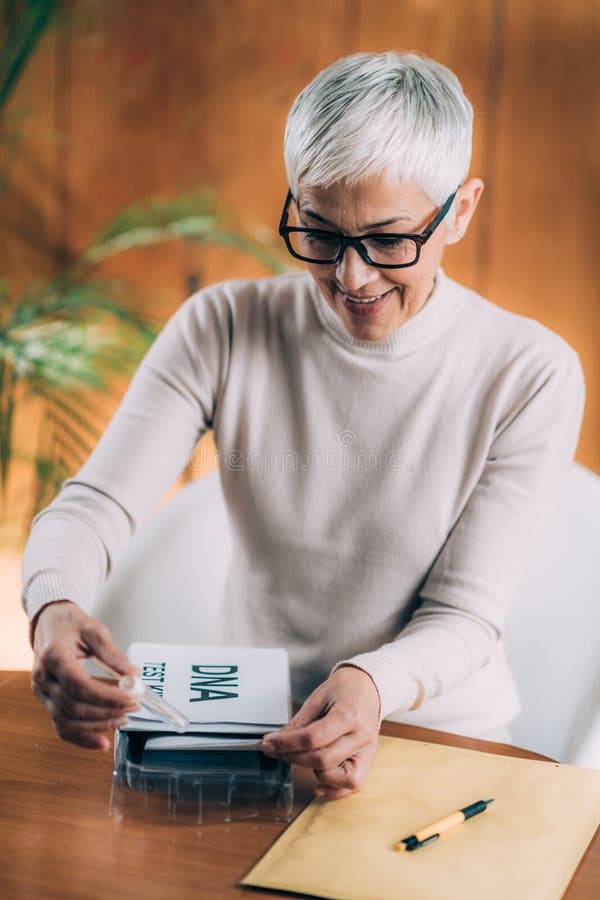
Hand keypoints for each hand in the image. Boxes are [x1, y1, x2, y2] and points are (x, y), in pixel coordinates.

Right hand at [31, 600, 139, 750]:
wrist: (49, 623)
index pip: (79, 685)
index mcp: (54, 656)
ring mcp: (42, 693)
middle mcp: (43, 678)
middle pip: (73, 707)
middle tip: (132, 706)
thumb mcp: (94, 630)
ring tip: (122, 720)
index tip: (130, 697)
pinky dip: (82, 737)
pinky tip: (102, 741)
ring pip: (66, 721)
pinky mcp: (47, 702)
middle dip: (106, 711)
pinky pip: (61, 726)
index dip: (106, 696)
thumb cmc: (69, 624)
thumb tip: (133, 675)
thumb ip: (113, 653)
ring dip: (97, 726)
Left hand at [261, 665, 380, 798]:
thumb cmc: (344, 689)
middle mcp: (362, 736)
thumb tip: (277, 741)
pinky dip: (334, 789)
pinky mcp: (368, 760)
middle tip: (276, 751)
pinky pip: (354, 785)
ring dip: (316, 773)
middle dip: (294, 758)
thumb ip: (299, 722)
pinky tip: (318, 784)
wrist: (369, 686)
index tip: (268, 744)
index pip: (313, 738)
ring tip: (305, 757)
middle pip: (324, 760)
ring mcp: (368, 750)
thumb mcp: (318, 697)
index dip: (286, 744)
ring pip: (342, 779)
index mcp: (349, 715)